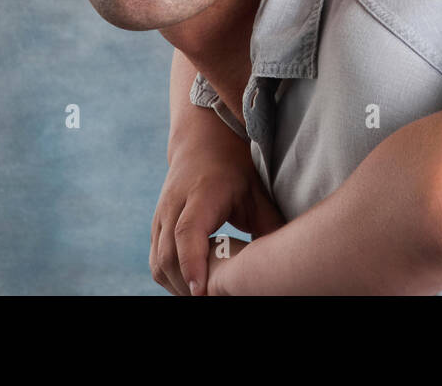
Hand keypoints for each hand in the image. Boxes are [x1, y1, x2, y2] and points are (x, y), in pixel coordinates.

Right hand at [150, 119, 283, 295]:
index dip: (192, 263)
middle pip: (169, 254)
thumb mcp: (256, 191)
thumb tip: (285, 260)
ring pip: (159, 262)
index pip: (187, 232)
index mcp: (200, 193)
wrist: (202, 143)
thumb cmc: (234, 168)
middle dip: (187, 285)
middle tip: (212, 299)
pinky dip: (171, 279)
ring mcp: (160, 216)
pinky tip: (192, 286)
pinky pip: (156, 261)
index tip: (202, 291)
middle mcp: (174, 205)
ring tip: (204, 296)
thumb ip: (269, 224)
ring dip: (178, 286)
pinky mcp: (157, 227)